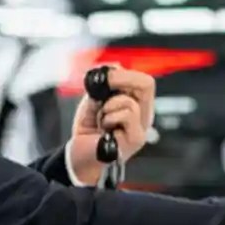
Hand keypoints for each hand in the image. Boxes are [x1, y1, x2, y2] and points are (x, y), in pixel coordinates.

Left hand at [67, 65, 154, 185]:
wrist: (78, 158)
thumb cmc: (88, 132)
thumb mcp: (94, 101)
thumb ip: (104, 85)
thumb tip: (114, 66)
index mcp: (136, 105)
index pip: (143, 81)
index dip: (125, 73)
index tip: (105, 75)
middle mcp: (143, 115)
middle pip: (147, 84)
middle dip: (120, 79)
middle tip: (103, 86)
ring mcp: (141, 128)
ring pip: (129, 102)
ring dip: (108, 107)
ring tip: (101, 120)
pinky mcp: (136, 139)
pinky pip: (126, 114)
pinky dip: (109, 117)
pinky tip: (103, 129)